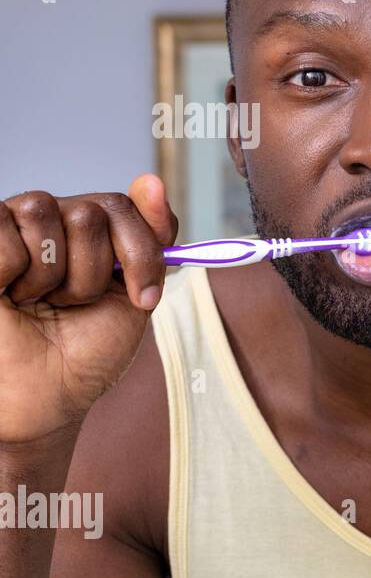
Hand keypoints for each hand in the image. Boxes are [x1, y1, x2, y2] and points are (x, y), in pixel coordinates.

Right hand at [0, 174, 177, 449]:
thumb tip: (150, 179)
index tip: (144, 297)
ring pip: (46, 212)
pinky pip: (3, 233)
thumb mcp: (134, 296)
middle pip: (90, 212)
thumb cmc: (85, 352)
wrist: (44, 398)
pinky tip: (6, 296)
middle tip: (71, 305)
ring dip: (54, 275)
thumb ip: (150, 240)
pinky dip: (13, 272)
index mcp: (89, 230)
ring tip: (37, 301)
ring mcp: (9, 227)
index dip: (141, 251)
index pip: (123, 206)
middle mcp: (50, 221)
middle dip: (94, 273)